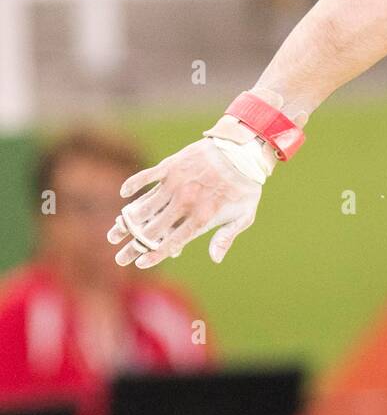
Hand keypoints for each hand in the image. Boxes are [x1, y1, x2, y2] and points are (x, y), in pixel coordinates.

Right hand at [107, 138, 262, 268]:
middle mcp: (184, 202)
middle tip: (119, 258)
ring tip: (113, 234)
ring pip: (144, 207)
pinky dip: (133, 185)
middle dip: (134, 246)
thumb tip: (215, 259)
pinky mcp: (170, 166)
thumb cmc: (246, 186)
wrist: (243, 150)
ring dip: (126, 223)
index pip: (172, 241)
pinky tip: (123, 195)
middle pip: (153, 229)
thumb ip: (226, 237)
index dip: (155, 254)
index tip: (140, 264)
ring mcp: (175, 183)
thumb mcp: (244, 216)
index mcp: (201, 217)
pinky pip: (146, 177)